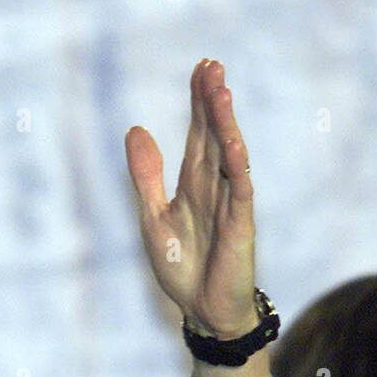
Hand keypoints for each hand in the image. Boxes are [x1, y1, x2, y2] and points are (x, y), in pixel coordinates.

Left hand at [126, 59, 257, 338]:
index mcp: (193, 184)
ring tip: (220, 91)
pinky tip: (233, 141)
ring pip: (228, 156)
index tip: (200, 69)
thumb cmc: (183, 268)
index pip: (197, 134)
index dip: (198, 102)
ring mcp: (229, 205)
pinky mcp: (240, 226)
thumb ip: (146, 175)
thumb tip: (135, 129)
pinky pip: (239, 190)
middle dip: (212, 102)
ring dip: (225, 124)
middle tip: (212, 65)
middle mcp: (213, 188)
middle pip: (213, 136)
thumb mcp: (152, 217)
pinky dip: (236, 165)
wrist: (201, 311)